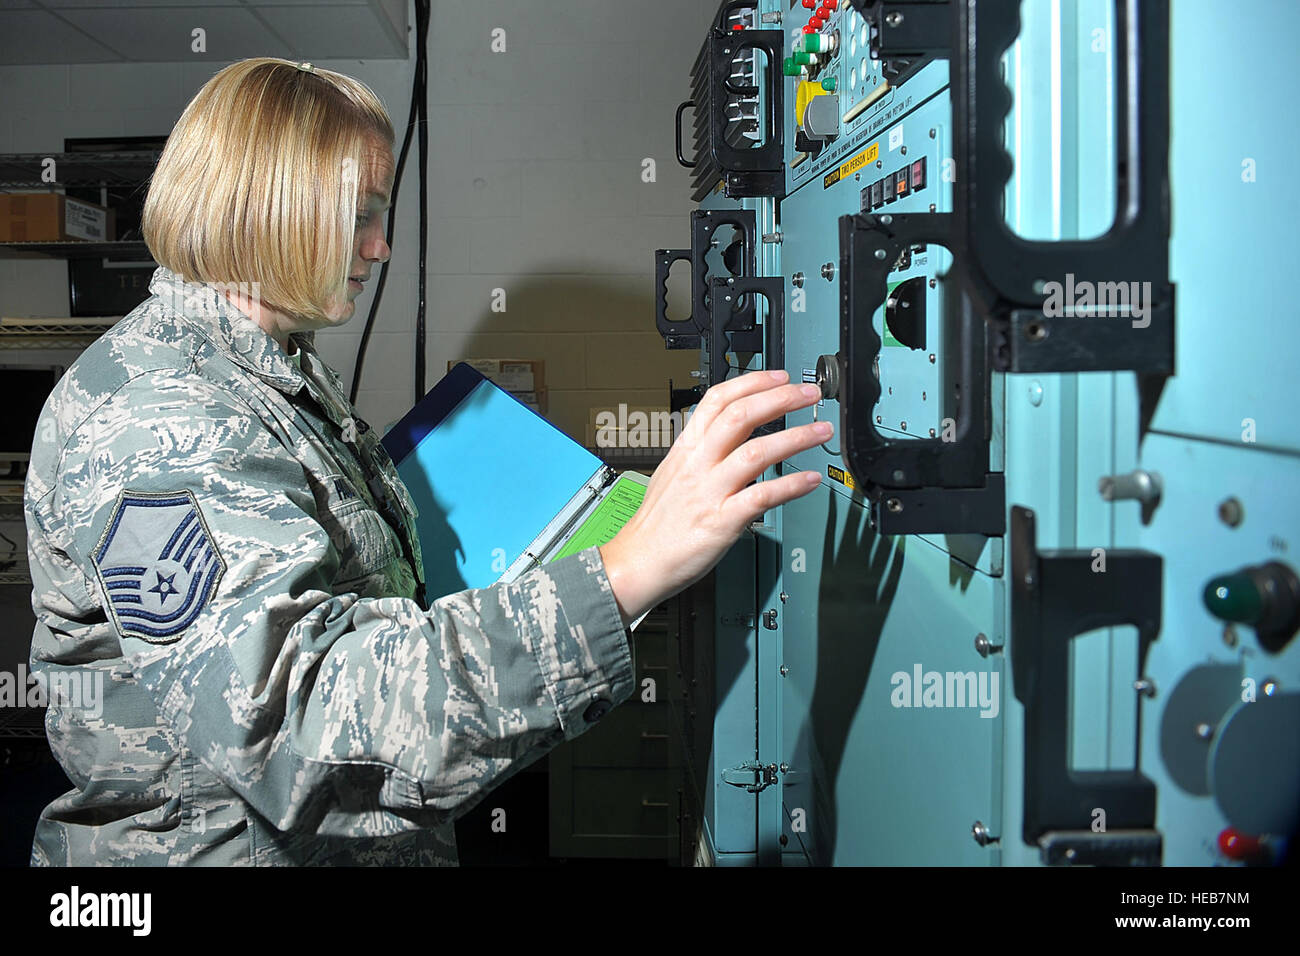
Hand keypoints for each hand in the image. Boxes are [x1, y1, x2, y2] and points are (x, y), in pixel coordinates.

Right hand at [599, 370, 831, 623]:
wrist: (639, 561)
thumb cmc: (657, 524)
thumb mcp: (672, 473)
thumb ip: (700, 451)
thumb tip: (728, 434)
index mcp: (686, 449)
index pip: (718, 400)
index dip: (752, 383)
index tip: (780, 377)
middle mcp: (698, 465)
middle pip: (740, 417)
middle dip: (780, 400)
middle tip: (809, 395)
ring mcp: (709, 492)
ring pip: (756, 453)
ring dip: (795, 438)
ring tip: (820, 431)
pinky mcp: (721, 521)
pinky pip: (762, 497)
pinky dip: (790, 486)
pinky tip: (809, 479)